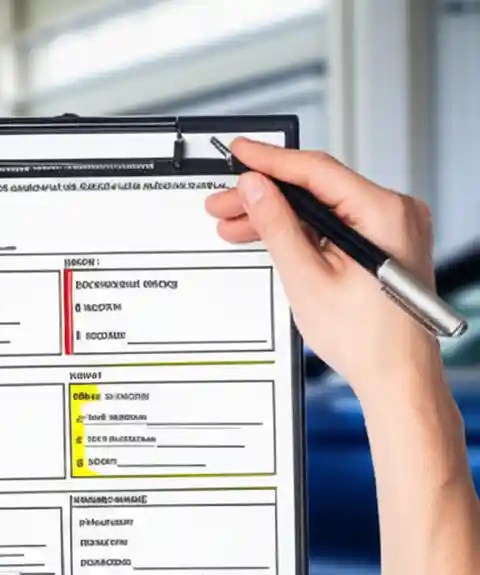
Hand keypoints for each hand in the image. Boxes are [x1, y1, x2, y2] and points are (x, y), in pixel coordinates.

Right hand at [205, 138, 441, 399]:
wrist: (396, 375)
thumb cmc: (368, 339)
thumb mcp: (307, 278)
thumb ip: (277, 227)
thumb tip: (256, 188)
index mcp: (384, 214)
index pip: (316, 170)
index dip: (270, 160)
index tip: (240, 152)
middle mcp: (396, 213)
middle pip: (317, 187)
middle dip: (266, 195)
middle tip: (224, 202)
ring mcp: (393, 226)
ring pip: (323, 206)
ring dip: (279, 214)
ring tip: (237, 224)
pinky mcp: (384, 242)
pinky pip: (335, 222)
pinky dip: (301, 229)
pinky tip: (270, 234)